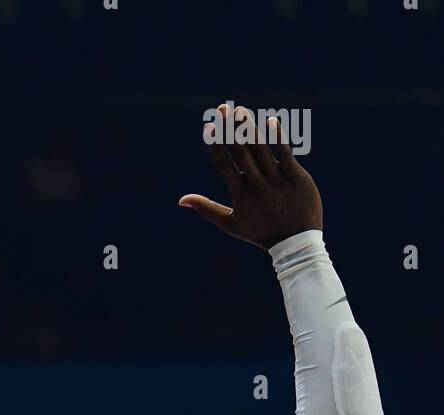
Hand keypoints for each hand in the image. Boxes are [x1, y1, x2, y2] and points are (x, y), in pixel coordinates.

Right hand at [179, 102, 322, 249]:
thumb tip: (181, 200)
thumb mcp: (231, 224)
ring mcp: (277, 179)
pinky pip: (285, 153)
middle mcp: (257, 185)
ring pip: (260, 149)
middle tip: (222, 109)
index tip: (208, 126)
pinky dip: (277, 137)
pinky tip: (270, 120)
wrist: (295, 243)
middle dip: (230, 130)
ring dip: (249, 128)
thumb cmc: (261, 233)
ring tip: (240, 110)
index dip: (215, 144)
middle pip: (240, 152)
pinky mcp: (296, 176)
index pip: (224, 164)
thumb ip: (207, 209)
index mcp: (240, 195)